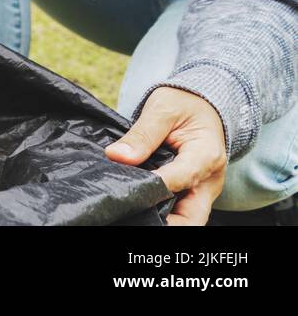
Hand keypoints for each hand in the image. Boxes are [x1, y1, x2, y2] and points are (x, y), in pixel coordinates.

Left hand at [105, 86, 227, 225]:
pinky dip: (158, 212)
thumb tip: (116, 156)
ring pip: (185, 218)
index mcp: (207, 154)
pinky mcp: (192, 193)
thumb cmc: (182, 103)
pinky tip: (134, 206)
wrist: (202, 105)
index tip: (127, 188)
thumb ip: (141, 134)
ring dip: (159, 218)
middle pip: (191, 217)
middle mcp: (209, 179)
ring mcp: (201, 189)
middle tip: (130, 214)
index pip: (181, 178)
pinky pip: (177, 210)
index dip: (154, 186)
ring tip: (128, 210)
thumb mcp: (162, 110)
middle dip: (164, 222)